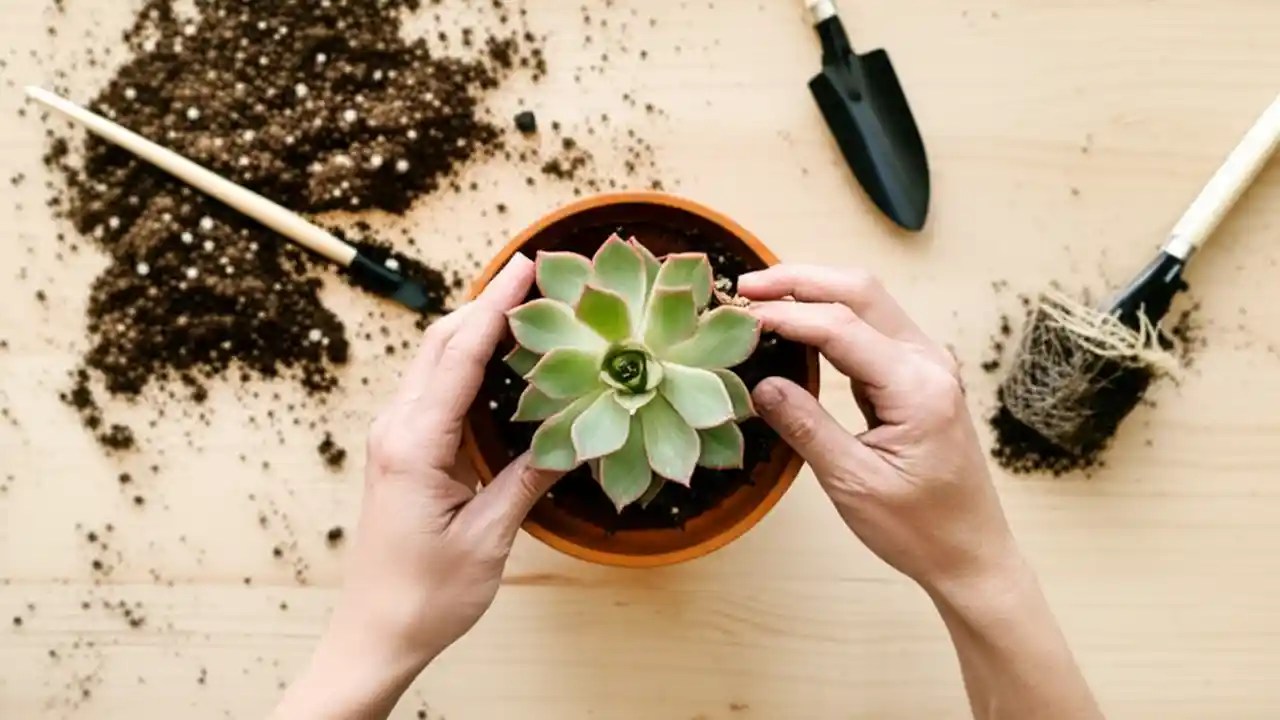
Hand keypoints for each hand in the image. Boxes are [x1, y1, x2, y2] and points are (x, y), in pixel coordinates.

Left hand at [274, 254, 559, 718]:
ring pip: (434, 362)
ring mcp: (394, 438)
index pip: (460, 357)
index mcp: (415, 444)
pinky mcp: (401, 452)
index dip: (496, 307)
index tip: (526, 267)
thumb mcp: (490, 538)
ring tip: (524, 306)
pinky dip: (466, 362)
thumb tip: (573, 435)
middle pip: (440, 343)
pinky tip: (501, 363)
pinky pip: (434, 389)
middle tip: (533, 274)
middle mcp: (397, 429)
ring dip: (475, 328)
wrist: (375, 633)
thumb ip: (528, 479)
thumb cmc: (426, 595)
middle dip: (485, 303)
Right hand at [738, 265, 1021, 595]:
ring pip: (868, 303)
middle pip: (860, 292)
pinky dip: (830, 318)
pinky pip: (871, 330)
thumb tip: (760, 384)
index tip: (736, 315)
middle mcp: (929, 362)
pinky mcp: (918, 377)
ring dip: (815, 293)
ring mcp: (927, 365)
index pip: (840, 327)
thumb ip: (806, 427)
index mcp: (917, 387)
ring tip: (760, 299)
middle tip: (744, 287)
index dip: (784, 315)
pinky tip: (795, 326)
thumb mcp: (853, 483)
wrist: (972, 555)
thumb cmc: (919, 530)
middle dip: (800, 280)